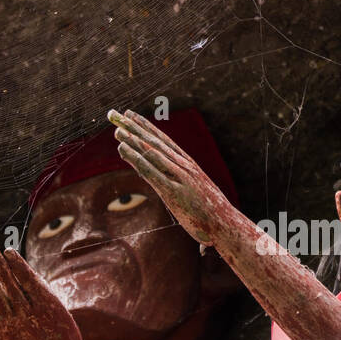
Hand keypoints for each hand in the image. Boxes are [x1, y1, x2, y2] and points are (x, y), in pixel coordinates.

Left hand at [109, 108, 235, 246]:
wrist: (225, 224)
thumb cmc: (208, 211)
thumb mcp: (191, 191)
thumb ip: (175, 181)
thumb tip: (157, 177)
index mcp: (187, 164)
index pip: (162, 140)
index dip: (145, 126)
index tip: (130, 115)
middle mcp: (183, 165)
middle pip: (154, 141)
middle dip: (134, 127)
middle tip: (116, 114)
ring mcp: (178, 177)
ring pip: (151, 152)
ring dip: (132, 139)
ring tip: (116, 129)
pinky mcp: (172, 192)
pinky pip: (150, 170)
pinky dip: (135, 157)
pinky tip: (122, 148)